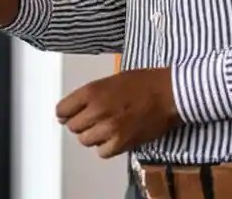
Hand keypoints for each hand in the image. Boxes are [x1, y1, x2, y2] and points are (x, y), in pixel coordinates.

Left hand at [56, 68, 182, 158]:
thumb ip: (91, 94)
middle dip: (81, 124)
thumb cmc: (144, 83)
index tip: (68, 115)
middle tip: (93, 120)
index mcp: (92, 91)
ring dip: (93, 136)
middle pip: (73, 127)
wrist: (169, 94)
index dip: (65, 113)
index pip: (62, 110)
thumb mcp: (111, 80)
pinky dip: (106, 147)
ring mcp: (109, 128)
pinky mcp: (122, 143)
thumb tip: (75, 107)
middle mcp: (97, 110)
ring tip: (106, 128)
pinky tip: (115, 137)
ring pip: (86, 141)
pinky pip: (102, 152)